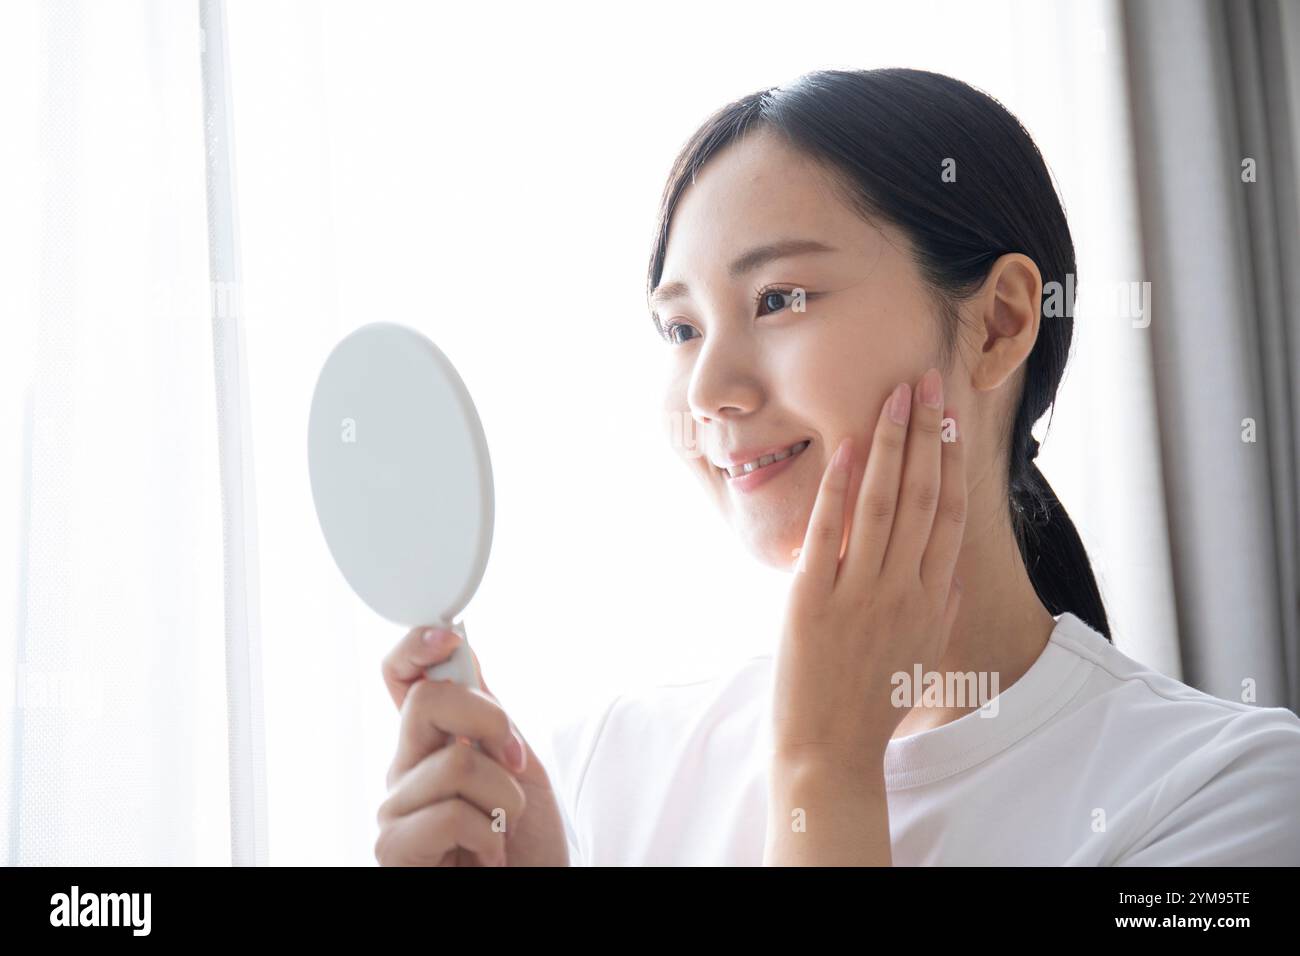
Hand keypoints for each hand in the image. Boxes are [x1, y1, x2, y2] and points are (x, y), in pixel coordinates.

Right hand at [375, 627, 570, 865]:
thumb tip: (458, 650)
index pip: (400, 675)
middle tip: (515, 764)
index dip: (416, 645)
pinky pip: (451, 814)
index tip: (449, 637)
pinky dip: (488, 837)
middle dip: (491, 722)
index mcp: (432, 740)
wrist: (535, 884)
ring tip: (501, 828)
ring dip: (504, 799)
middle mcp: (406, 767)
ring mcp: (395, 808)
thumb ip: (488, 713)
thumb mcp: (518, 762)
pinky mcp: (394, 849)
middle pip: (427, 699)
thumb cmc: (526, 838)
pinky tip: (484, 855)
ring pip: (457, 762)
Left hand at [771, 367, 966, 772]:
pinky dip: (837, 487)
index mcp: (933, 601)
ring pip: (882, 503)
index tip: (952, 417)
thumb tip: (954, 572)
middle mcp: (905, 589)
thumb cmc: (875, 707)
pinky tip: (844, 447)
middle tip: (927, 380)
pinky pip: (830, 532)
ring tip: (895, 396)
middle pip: (921, 495)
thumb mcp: (923, 658)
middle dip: (925, 432)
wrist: (831, 754)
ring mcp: (860, 593)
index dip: (951, 460)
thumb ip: (942, 611)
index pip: (948, 513)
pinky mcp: (813, 601)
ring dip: (890, 444)